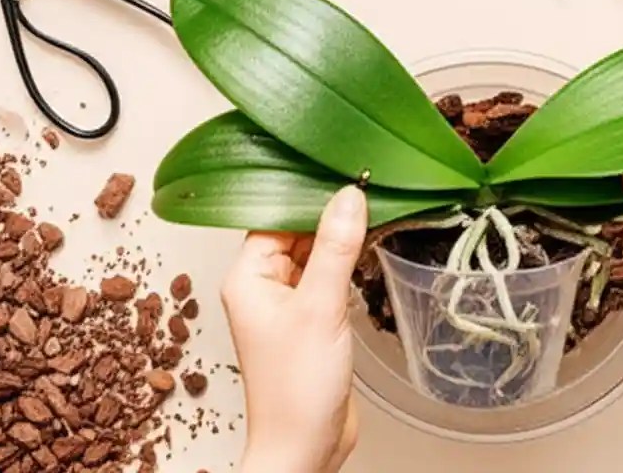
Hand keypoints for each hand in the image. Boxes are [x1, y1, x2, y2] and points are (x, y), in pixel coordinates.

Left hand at [222, 186, 366, 472]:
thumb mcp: (320, 307)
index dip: (309, 196)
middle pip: (296, 232)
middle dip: (330, 215)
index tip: (345, 176)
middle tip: (370, 192)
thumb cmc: (295, 390)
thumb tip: (349, 196)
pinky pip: (327, 278)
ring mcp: (286, 305)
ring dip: (341, 240)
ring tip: (375, 215)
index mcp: (247, 277)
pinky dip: (347, 265)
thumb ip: (335, 247)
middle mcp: (262, 288)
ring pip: (314, 254)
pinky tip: (369, 253)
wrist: (304, 447)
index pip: (275, 216)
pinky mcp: (310, 321)